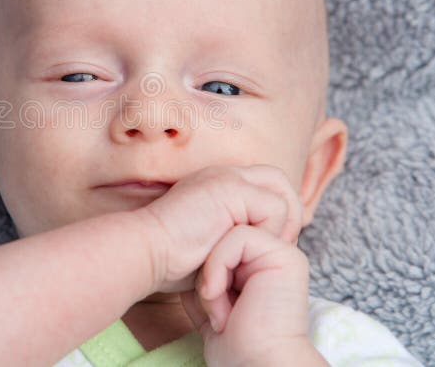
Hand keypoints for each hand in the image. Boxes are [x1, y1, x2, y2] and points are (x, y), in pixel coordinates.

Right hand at [134, 164, 303, 293]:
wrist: (146, 251)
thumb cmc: (168, 259)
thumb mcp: (208, 243)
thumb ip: (230, 237)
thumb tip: (254, 251)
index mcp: (214, 184)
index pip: (262, 185)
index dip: (275, 213)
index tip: (271, 245)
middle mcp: (222, 174)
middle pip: (277, 179)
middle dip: (288, 212)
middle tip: (282, 244)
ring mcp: (226, 177)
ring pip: (280, 191)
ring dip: (280, 224)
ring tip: (267, 248)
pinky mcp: (231, 188)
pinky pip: (273, 206)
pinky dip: (270, 231)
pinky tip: (250, 248)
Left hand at [180, 225, 325, 366]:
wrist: (258, 365)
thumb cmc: (237, 347)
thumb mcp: (212, 306)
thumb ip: (206, 283)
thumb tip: (186, 262)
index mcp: (260, 270)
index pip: (219, 247)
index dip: (206, 272)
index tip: (210, 307)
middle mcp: (273, 258)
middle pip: (221, 240)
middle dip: (207, 273)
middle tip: (214, 310)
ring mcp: (282, 254)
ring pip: (227, 235)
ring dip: (212, 273)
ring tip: (218, 308)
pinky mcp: (284, 255)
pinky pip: (237, 237)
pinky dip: (218, 265)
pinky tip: (218, 295)